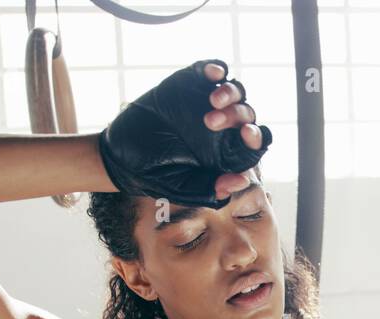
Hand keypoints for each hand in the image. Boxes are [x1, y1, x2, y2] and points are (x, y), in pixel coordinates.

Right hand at [96, 59, 272, 208]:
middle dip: (237, 115)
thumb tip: (241, 180)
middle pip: (247, 115)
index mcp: (227, 153)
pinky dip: (216, 68)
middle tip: (210, 122)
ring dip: (231, 93)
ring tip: (213, 101)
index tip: (247, 134)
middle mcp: (223, 128)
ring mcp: (207, 103)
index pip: (255, 143)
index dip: (258, 137)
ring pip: (236, 91)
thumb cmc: (155, 175)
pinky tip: (211, 74)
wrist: (121, 154)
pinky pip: (213, 70)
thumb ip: (210, 189)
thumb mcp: (183, 188)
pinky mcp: (190, 84)